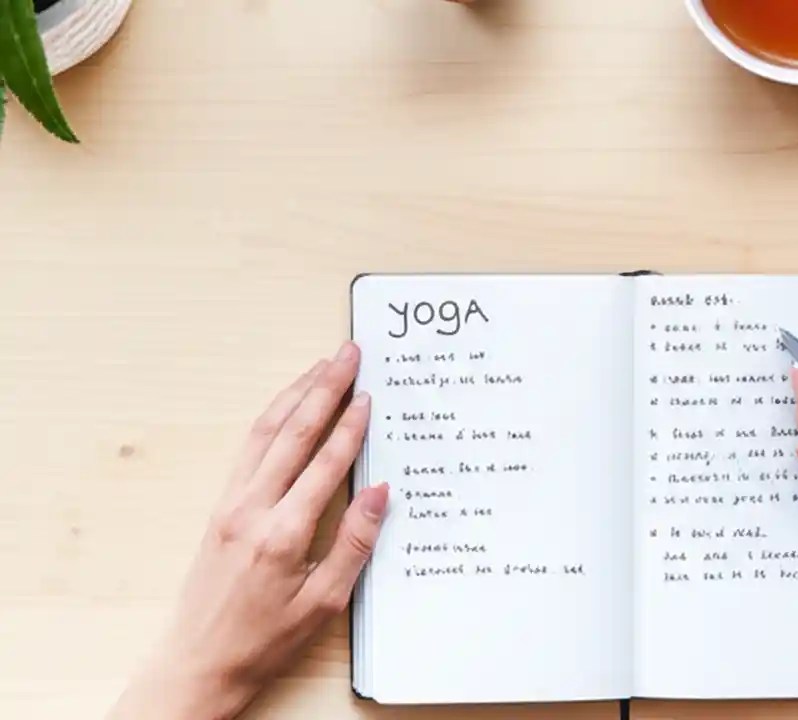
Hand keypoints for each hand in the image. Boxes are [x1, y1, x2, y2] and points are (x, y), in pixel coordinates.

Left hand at [108, 342, 388, 719]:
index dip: (350, 426)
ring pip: (265, 432)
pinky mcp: (220, 508)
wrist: (199, 662)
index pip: (325, 464)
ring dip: (295, 393)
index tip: (369, 396)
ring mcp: (230, 505)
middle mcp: (251, 510)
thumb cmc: (264, 641)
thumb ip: (354, 545)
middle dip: (324, 388)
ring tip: (320, 365)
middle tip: (348, 355)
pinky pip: (248, 449)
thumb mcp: (324, 604)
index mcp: (282, 534)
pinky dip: (270, 418)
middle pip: (294, 433)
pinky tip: (285, 405)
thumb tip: (379, 494)